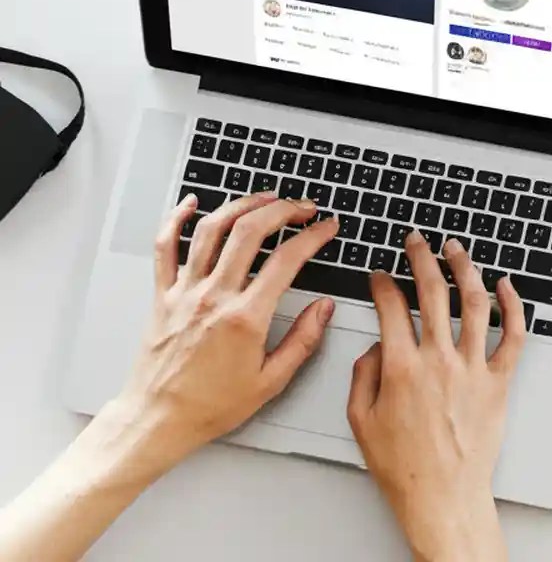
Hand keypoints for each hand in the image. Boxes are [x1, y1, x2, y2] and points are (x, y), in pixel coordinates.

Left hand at [112, 192, 340, 466]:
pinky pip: (166, 247)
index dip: (313, 237)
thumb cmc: (210, 406)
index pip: (286, 261)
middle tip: (302, 207)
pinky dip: (177, 219)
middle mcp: (213, 298)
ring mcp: (185, 292)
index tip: (326, 228)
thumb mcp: (271, 381)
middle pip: (249, 232)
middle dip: (282, 209)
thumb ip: (303, 340)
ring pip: (211, 230)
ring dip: (241, 205)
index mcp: (245, 319)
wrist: (158, 418)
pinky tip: (191, 204)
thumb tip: (324, 309)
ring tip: (263, 198)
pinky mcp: (163, 295)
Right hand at [348, 234, 526, 561]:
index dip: (383, 282)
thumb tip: (375, 347)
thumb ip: (363, 375)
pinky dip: (513, 306)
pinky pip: (513, 335)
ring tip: (457, 250)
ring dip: (464, 269)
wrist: (443, 495)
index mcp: (400, 367)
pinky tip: (506, 286)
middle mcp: (438, 360)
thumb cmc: (404, 466)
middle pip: (431, 291)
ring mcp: (473, 369)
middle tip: (417, 242)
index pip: (390, 306)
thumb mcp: (360, 420)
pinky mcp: (498, 382)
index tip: (381, 273)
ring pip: (474, 303)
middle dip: (421, 257)